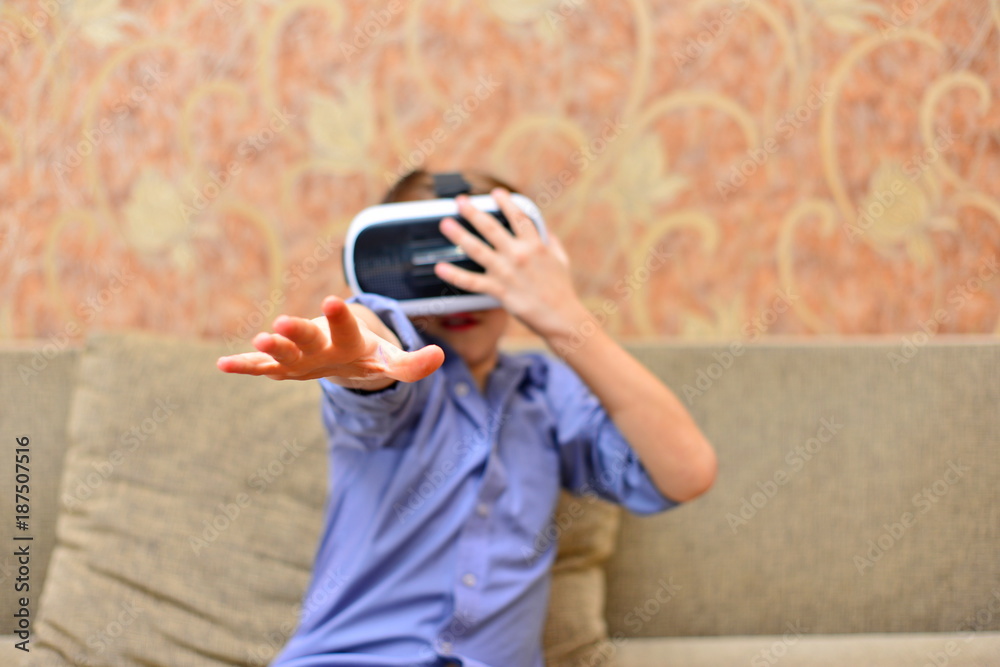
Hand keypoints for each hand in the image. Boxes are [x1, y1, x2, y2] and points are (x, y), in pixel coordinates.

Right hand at [216, 296, 443, 387]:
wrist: (343, 350)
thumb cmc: (369, 353)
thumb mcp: (392, 361)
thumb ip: (413, 363)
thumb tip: (440, 357)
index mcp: (349, 338)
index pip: (348, 326)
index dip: (341, 316)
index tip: (333, 299)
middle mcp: (321, 342)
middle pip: (309, 337)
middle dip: (296, 331)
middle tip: (281, 322)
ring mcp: (301, 353)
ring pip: (284, 351)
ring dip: (271, 348)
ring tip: (257, 341)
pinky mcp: (285, 366)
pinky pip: (263, 369)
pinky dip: (245, 366)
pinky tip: (222, 365)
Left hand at [434, 189, 589, 338]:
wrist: (561, 317)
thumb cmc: (561, 289)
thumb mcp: (561, 259)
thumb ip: (551, 241)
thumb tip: (544, 228)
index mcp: (536, 245)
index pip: (519, 217)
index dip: (506, 202)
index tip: (496, 193)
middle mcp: (518, 254)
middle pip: (491, 227)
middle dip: (473, 211)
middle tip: (460, 201)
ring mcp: (506, 272)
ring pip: (477, 249)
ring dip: (459, 235)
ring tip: (445, 223)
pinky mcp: (499, 291)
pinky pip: (472, 281)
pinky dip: (454, 275)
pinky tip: (440, 267)